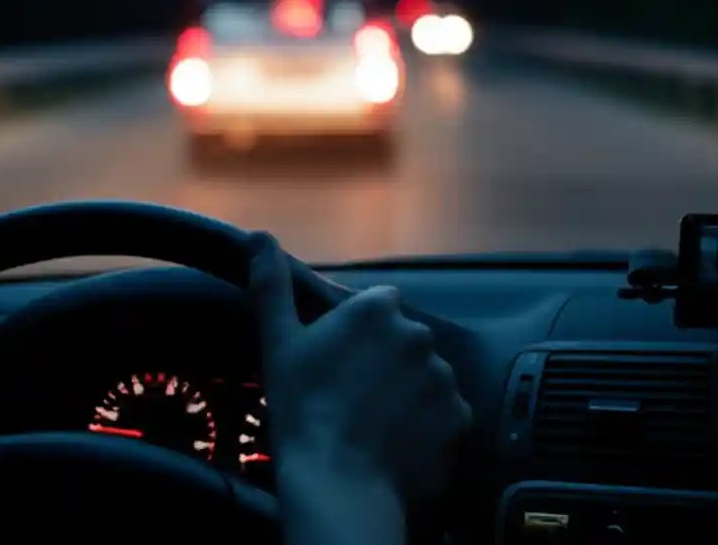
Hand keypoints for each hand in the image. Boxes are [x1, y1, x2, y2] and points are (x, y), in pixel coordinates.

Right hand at [249, 232, 471, 502]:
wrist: (338, 481)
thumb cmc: (301, 408)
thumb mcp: (278, 343)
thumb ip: (272, 284)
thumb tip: (259, 235)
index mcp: (376, 309)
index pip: (379, 306)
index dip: (360, 332)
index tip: (342, 360)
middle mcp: (418, 333)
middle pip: (405, 341)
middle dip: (387, 361)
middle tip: (354, 397)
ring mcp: (443, 376)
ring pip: (426, 377)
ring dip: (409, 393)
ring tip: (377, 426)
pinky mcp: (459, 416)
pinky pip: (444, 415)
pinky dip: (427, 426)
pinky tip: (398, 444)